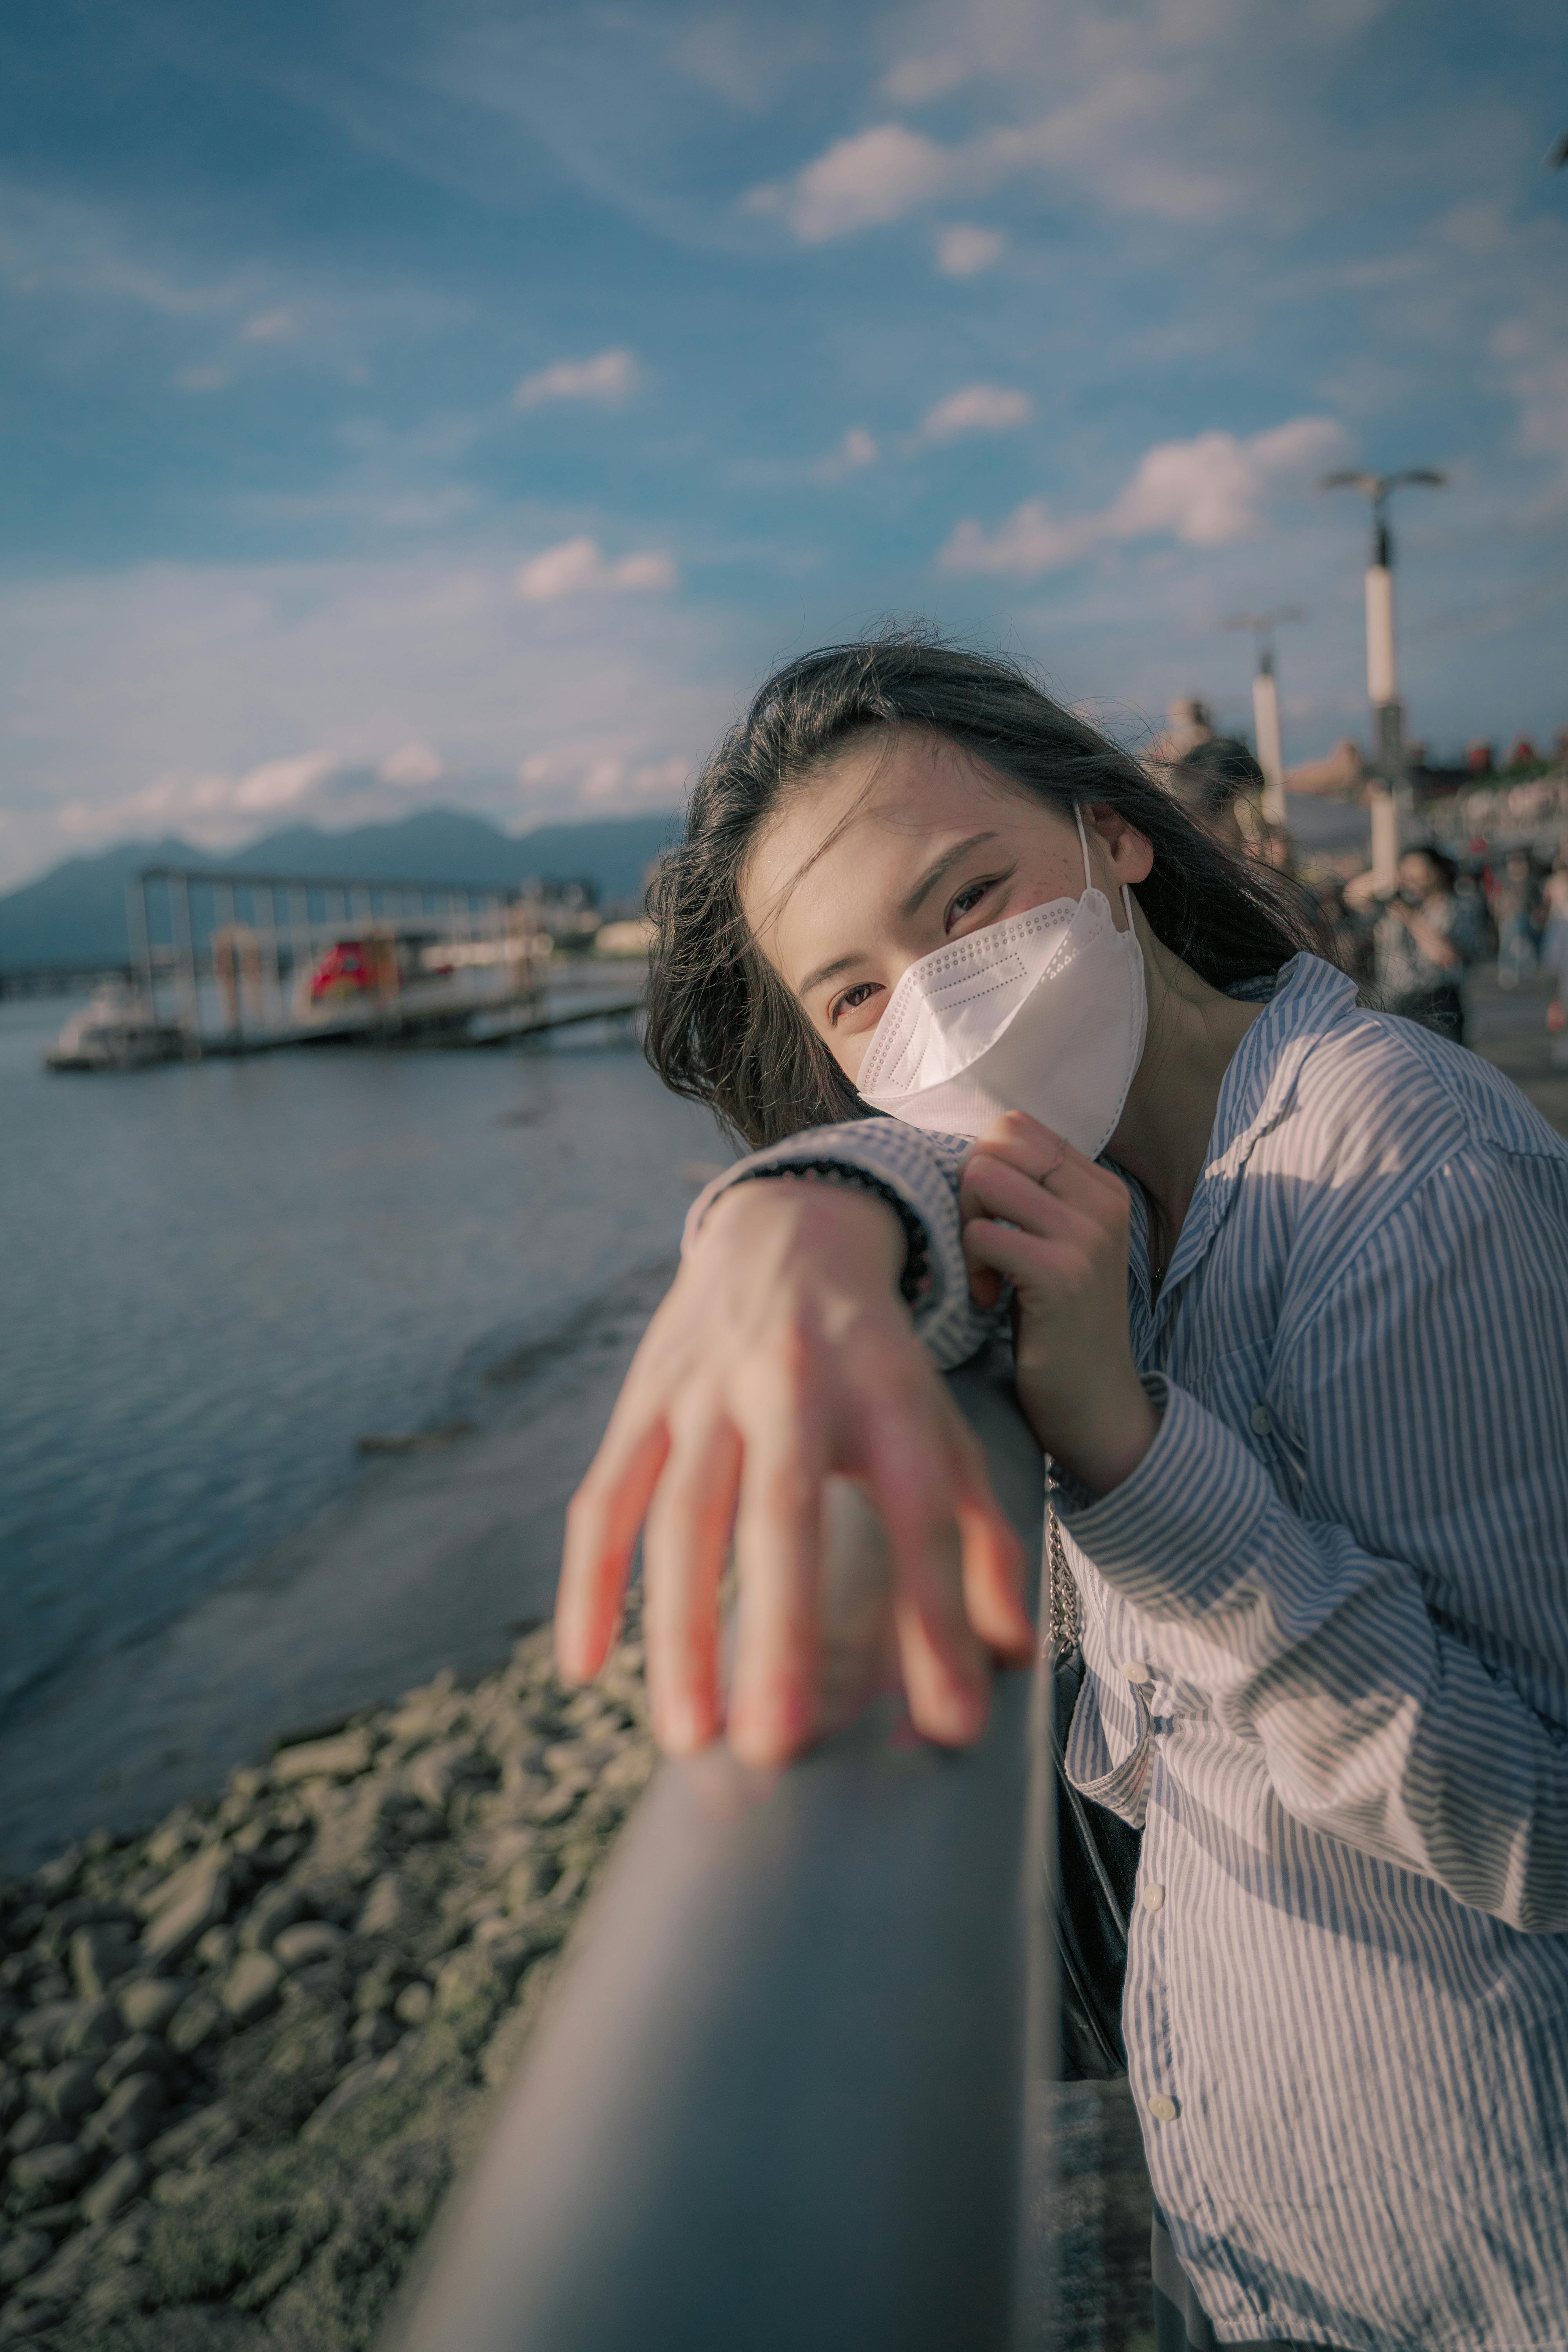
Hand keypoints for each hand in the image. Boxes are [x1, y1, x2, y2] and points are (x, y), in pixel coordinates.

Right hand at [556, 1179, 1033, 1766]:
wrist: (787, 1228)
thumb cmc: (876, 1359)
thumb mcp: (941, 1424)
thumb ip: (981, 1534)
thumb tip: (1011, 1656)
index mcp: (885, 1387)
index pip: (920, 1511)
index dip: (940, 1615)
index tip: (955, 1723)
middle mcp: (790, 1382)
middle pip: (779, 1514)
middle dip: (777, 1632)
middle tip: (778, 1748)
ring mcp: (702, 1390)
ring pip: (679, 1517)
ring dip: (677, 1630)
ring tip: (689, 1738)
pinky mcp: (638, 1402)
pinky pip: (603, 1502)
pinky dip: (588, 1584)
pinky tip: (583, 1665)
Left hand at [960, 1113, 1158, 1495]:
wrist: (1095, 1402)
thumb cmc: (1058, 1322)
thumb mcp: (1056, 1243)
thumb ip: (1031, 1194)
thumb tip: (971, 1150)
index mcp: (1102, 1186)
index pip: (1016, 1126)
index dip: (982, 1165)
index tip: (990, 1219)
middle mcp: (1102, 1202)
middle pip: (996, 1144)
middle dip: (967, 1190)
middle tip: (978, 1243)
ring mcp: (1086, 1237)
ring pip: (983, 1178)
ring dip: (966, 1226)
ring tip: (984, 1271)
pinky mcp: (1061, 1275)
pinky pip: (981, 1234)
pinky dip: (970, 1266)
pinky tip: (989, 1298)